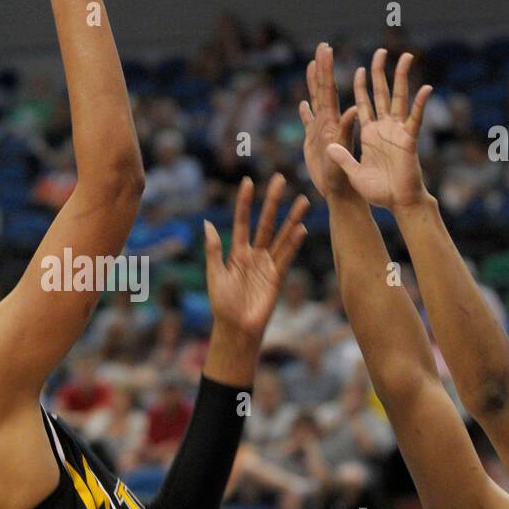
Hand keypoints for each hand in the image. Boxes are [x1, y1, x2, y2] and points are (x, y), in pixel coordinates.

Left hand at [204, 174, 308, 342]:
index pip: (242, 221)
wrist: (236, 328)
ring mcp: (268, 264)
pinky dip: (293, 243)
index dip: (245, 202)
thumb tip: (207, 223)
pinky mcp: (277, 277)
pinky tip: (301, 228)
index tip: (248, 182)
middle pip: (265, 222)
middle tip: (279, 179)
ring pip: (280, 236)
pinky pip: (287, 256)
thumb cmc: (222, 304)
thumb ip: (213, 250)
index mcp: (236, 252)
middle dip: (272, 201)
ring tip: (302, 200)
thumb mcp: (214, 274)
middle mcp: (254, 254)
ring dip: (291, 218)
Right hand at [299, 43, 360, 198]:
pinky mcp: (315, 143)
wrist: (343, 194)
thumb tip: (354, 108)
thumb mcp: (348, 153)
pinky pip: (309, 122)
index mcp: (334, 123)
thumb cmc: (347, 179)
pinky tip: (303, 103)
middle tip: (322, 46)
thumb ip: (348, 131)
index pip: (330, 90)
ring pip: (317, 102)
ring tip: (312, 65)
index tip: (326, 49)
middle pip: (324, 90)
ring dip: (314, 83)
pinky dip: (305, 111)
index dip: (327, 70)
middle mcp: (328, 123)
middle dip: (323, 68)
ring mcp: (321, 131)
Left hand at [326, 49, 433, 210]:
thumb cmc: (378, 191)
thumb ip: (343, 158)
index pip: (363, 104)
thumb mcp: (353, 173)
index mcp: (369, 133)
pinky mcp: (408, 140)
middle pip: (381, 94)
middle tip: (380, 51)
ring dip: (402, 77)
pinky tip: (425, 88)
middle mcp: (384, 128)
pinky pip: (415, 119)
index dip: (359, 87)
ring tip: (406, 57)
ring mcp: (397, 131)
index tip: (358, 69)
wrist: (398, 203)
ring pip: (400, 98)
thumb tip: (328, 146)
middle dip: (380, 73)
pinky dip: (420, 104)